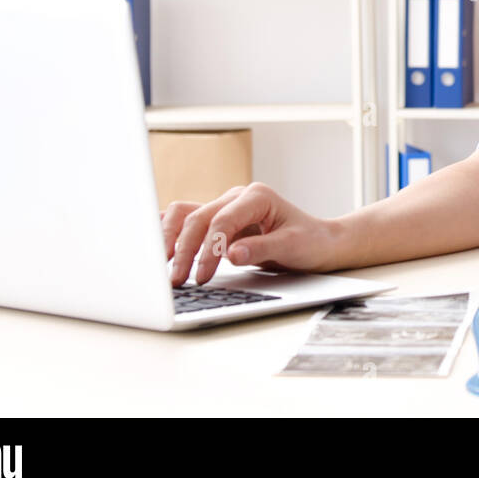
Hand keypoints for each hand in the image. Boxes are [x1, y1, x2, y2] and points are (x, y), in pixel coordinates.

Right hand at [161, 182, 339, 285]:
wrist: (320, 241)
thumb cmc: (310, 241)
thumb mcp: (291, 246)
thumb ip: (261, 249)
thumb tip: (231, 254)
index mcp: (256, 197)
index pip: (221, 219)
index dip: (208, 249)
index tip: (201, 276)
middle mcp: (237, 197)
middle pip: (198, 217)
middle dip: (185, 250)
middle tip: (178, 280)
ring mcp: (225, 206)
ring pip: (186, 215)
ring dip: (171, 239)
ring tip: (162, 266)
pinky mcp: (219, 220)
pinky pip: (188, 220)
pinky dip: (171, 233)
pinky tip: (158, 250)